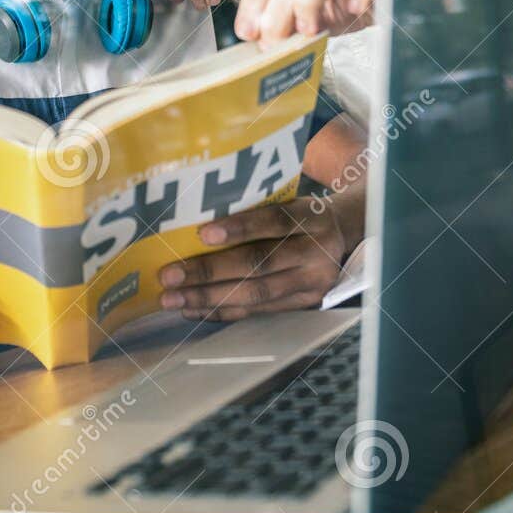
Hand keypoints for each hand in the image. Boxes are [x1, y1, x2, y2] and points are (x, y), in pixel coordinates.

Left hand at [158, 195, 359, 321]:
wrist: (342, 235)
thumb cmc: (300, 214)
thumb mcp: (289, 200)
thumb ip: (255, 208)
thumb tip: (194, 222)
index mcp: (312, 217)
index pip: (275, 221)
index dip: (240, 227)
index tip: (202, 234)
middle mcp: (316, 253)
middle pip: (260, 264)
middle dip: (210, 271)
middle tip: (170, 276)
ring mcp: (313, 284)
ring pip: (257, 294)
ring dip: (209, 298)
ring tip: (173, 299)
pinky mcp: (305, 306)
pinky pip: (258, 312)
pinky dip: (223, 312)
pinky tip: (194, 309)